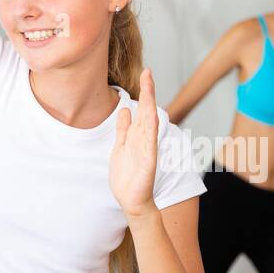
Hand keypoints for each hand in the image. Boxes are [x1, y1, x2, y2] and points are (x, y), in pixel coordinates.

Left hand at [110, 67, 158, 217]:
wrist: (132, 200)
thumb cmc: (127, 176)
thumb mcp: (120, 147)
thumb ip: (124, 129)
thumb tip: (124, 110)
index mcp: (136, 135)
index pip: (141, 109)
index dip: (143, 91)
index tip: (145, 73)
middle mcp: (143, 138)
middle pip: (146, 110)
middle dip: (147, 91)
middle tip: (148, 72)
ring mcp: (147, 148)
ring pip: (149, 121)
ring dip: (149, 104)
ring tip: (150, 86)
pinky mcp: (148, 160)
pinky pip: (150, 141)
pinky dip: (151, 128)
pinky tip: (152, 115)